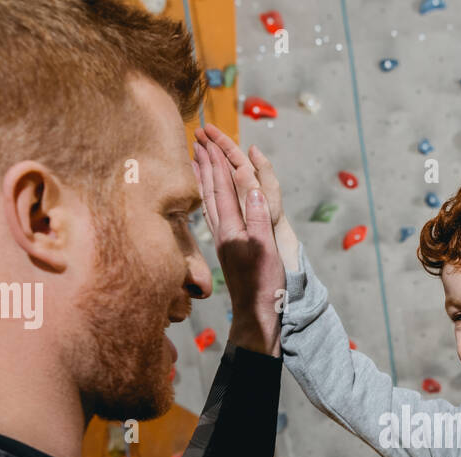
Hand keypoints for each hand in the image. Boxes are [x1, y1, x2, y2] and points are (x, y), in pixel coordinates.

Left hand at [196, 125, 299, 274]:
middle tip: (197, 139)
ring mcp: (222, 239)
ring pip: (208, 201)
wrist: (255, 312)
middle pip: (210, 190)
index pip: (222, 188)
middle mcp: (222, 231)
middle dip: (204, 163)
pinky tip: (205, 195)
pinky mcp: (225, 247)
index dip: (217, 163)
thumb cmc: (263, 283)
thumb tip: (252, 189)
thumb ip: (257, 218)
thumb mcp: (265, 249)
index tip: (210, 140)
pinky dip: (207, 197)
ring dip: (202, 177)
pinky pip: (212, 214)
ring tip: (195, 158)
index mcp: (231, 228)